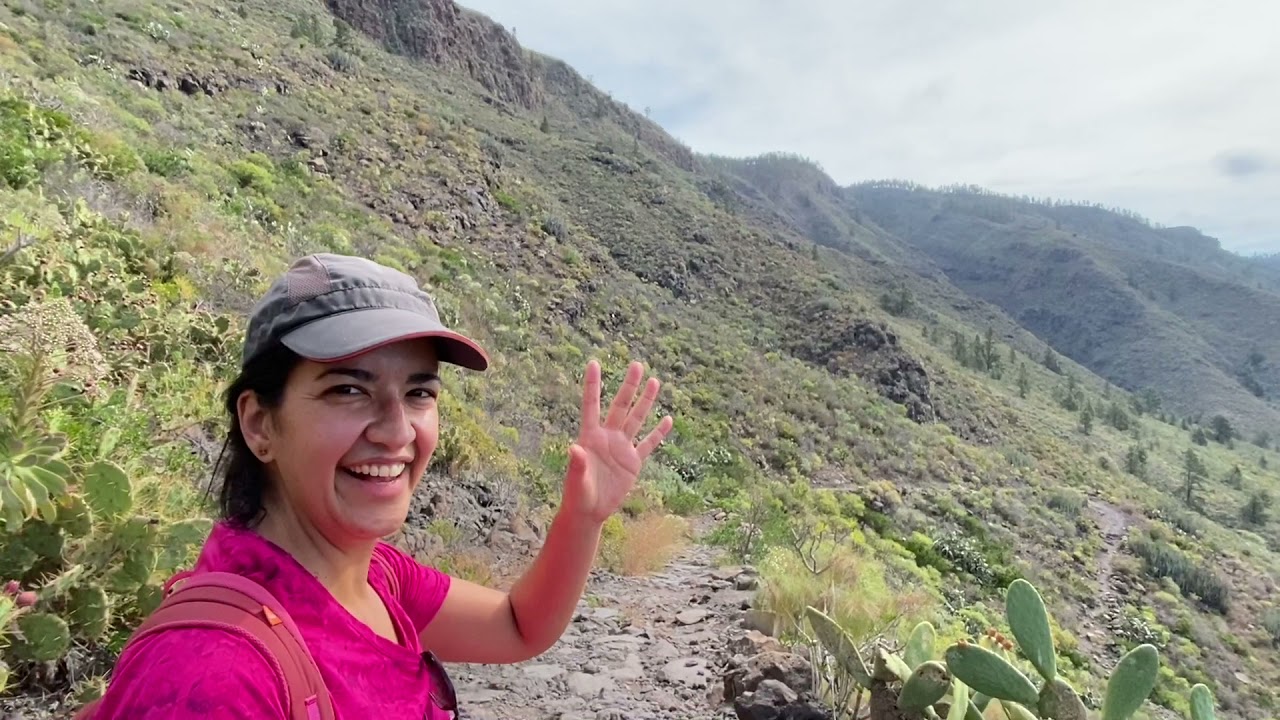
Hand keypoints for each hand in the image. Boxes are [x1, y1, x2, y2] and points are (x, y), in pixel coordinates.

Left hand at [560, 359, 673, 524]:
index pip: (592, 404)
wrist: (589, 512)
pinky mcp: (633, 462)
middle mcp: (607, 437)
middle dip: (629, 386)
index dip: (592, 384)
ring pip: (636, 419)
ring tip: (654, 381)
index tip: (593, 362)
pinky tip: (667, 419)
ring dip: (645, 401)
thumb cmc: (577, 495)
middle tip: (636, 364)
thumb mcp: (576, 479)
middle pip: (620, 405)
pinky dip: (658, 433)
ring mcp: (622, 448)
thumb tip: (574, 448)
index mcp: (590, 436)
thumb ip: (577, 463)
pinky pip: (648, 444)